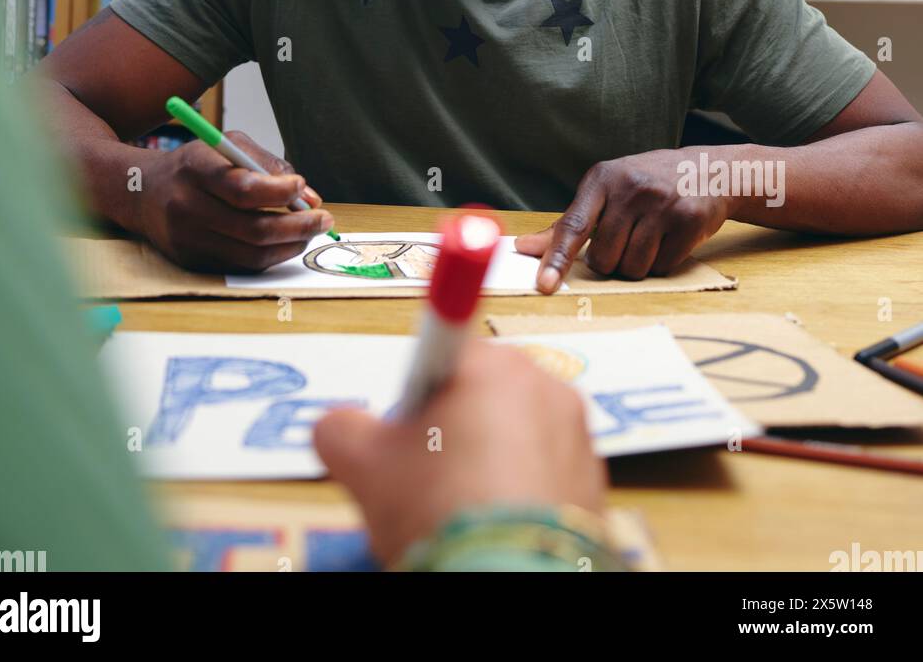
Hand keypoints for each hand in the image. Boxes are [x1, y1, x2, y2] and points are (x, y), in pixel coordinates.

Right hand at [136, 130, 333, 272]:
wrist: (142, 193)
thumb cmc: (196, 164)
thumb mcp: (227, 146)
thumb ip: (269, 164)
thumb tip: (310, 198)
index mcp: (196, 169)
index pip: (242, 188)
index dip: (278, 192)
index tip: (302, 187)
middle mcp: (187, 206)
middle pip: (252, 228)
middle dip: (298, 226)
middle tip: (324, 219)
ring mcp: (187, 239)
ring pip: (251, 253)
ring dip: (290, 245)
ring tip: (310, 232)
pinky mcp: (190, 261)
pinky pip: (240, 264)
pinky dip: (269, 256)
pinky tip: (285, 242)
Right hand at [314, 340, 604, 566]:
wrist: (509, 577)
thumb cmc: (439, 509)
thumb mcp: (365, 467)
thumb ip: (341, 429)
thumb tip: (336, 426)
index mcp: (490, 363)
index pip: (445, 355)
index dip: (419, 397)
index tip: (411, 435)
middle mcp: (544, 383)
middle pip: (483, 392)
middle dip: (455, 428)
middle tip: (427, 480)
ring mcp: (577, 432)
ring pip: (517, 433)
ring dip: (491, 459)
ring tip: (464, 509)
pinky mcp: (596, 479)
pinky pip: (547, 471)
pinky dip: (523, 490)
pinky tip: (498, 523)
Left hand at [515, 150, 729, 290]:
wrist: (709, 169)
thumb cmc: (645, 183)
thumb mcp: (606, 190)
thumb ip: (567, 223)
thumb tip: (524, 248)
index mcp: (603, 179)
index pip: (573, 225)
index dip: (557, 258)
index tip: (545, 284)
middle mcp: (631, 189)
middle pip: (604, 258)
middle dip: (611, 261)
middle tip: (626, 238)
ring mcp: (662, 204)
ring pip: (633, 267)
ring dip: (637, 264)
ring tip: (648, 236)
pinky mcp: (689, 221)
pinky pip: (663, 267)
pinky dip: (662, 262)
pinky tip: (669, 238)